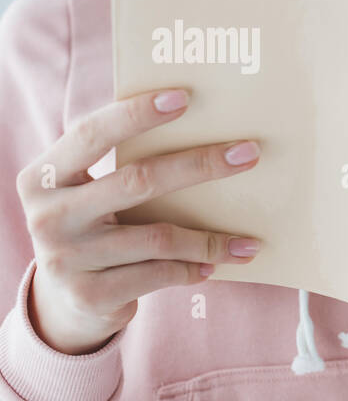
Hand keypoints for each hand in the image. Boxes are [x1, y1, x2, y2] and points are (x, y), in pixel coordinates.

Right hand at [19, 89, 261, 354]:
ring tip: (248, 241)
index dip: (135, 114)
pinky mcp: (90, 294)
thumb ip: (122, 169)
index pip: (90, 134)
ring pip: (159, 237)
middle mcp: (50, 214)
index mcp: (44, 177)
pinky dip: (193, 268)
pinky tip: (214, 265)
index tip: (184, 97)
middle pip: (138, 180)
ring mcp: (66, 257)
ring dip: (211, 239)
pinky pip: (159, 274)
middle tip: (249, 153)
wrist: (65, 302)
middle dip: (200, 164)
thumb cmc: (95, 231)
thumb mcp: (90, 196)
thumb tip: (205, 135)